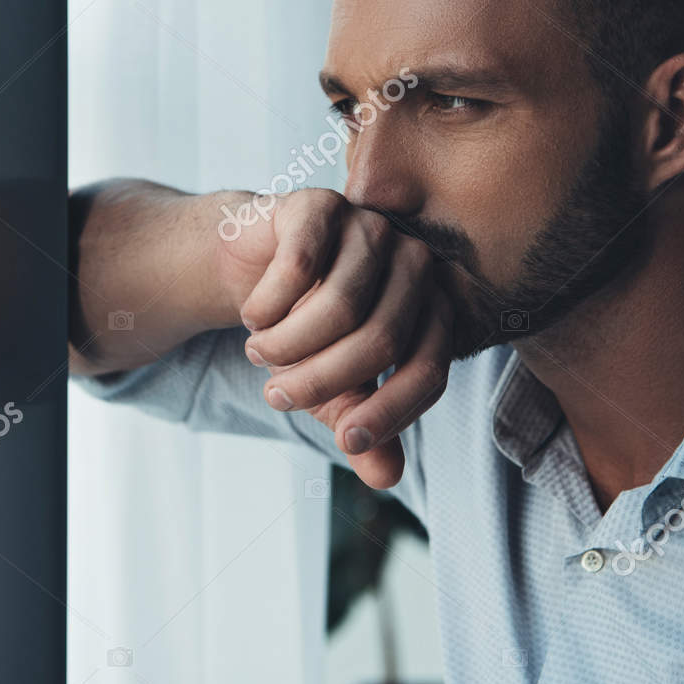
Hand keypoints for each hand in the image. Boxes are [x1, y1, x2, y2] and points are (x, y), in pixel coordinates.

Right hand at [218, 189, 452, 487]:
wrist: (252, 269)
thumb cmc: (305, 330)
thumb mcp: (335, 390)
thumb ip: (363, 430)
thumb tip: (386, 479)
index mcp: (431, 310)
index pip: (429, 370)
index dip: (391, 412)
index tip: (348, 439)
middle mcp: (412, 262)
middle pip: (379, 339)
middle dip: (319, 381)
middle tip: (276, 396)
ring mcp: (369, 226)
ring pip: (338, 305)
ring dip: (286, 344)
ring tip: (261, 354)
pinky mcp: (322, 204)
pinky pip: (300, 266)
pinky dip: (268, 306)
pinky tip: (254, 316)